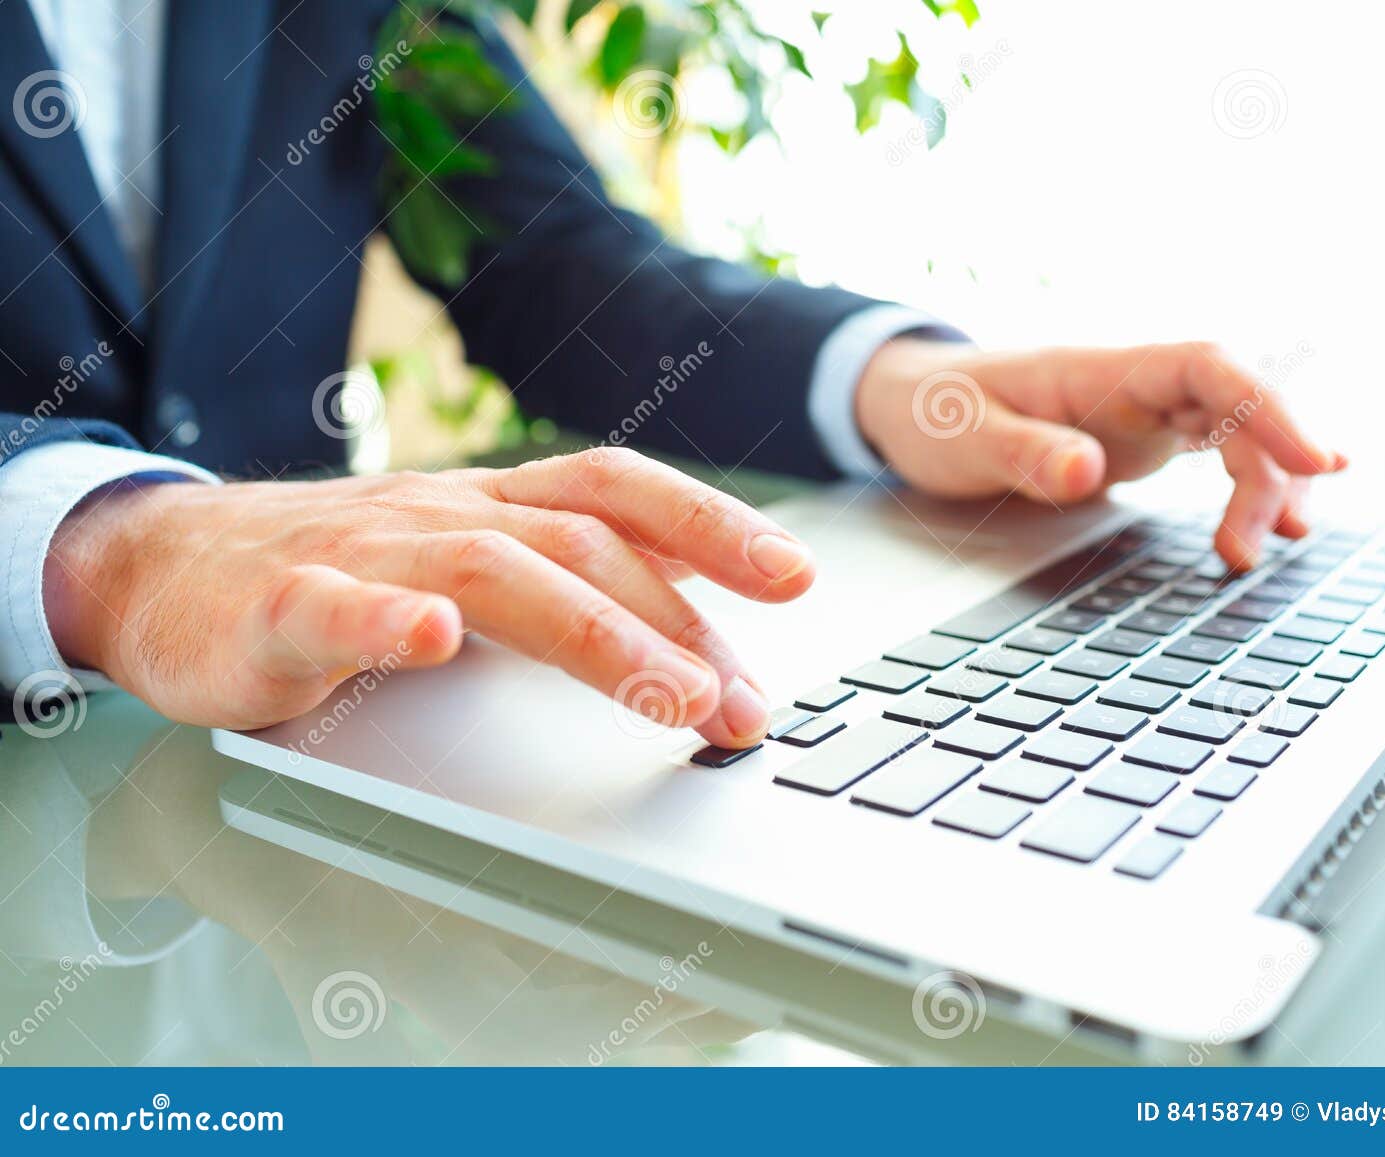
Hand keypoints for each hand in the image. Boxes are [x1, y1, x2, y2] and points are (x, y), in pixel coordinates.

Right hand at [45, 448, 815, 743]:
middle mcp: (445, 516)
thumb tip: (699, 604)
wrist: (172, 566)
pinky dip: (384, 624)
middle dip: (677, 625)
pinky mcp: (279, 607)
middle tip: (745, 704)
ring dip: (590, 635)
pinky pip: (333, 608)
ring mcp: (363, 555)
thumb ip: (572, 577)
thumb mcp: (476, 560)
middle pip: (580, 545)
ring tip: (664, 695)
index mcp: (497, 506)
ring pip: (488, 575)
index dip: (712, 524)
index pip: (619, 493)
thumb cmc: (346, 571)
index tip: (795, 575)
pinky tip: (430, 642)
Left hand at [854, 339, 1346, 568]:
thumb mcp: (962, 438)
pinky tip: (1282, 514)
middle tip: (1248, 551)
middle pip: (1237, 408)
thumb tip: (1085, 471)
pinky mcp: (1143, 439)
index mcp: (1099, 370)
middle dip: (1265, 474)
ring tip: (1256, 551)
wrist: (912, 403)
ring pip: (1237, 433)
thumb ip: (1024, 453)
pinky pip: (1219, 450)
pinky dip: (1252, 481)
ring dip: (1262, 487)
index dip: (1269, 406)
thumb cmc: (935, 412)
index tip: (1314, 459)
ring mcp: (1145, 410)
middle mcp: (1135, 384)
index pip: (1208, 367)